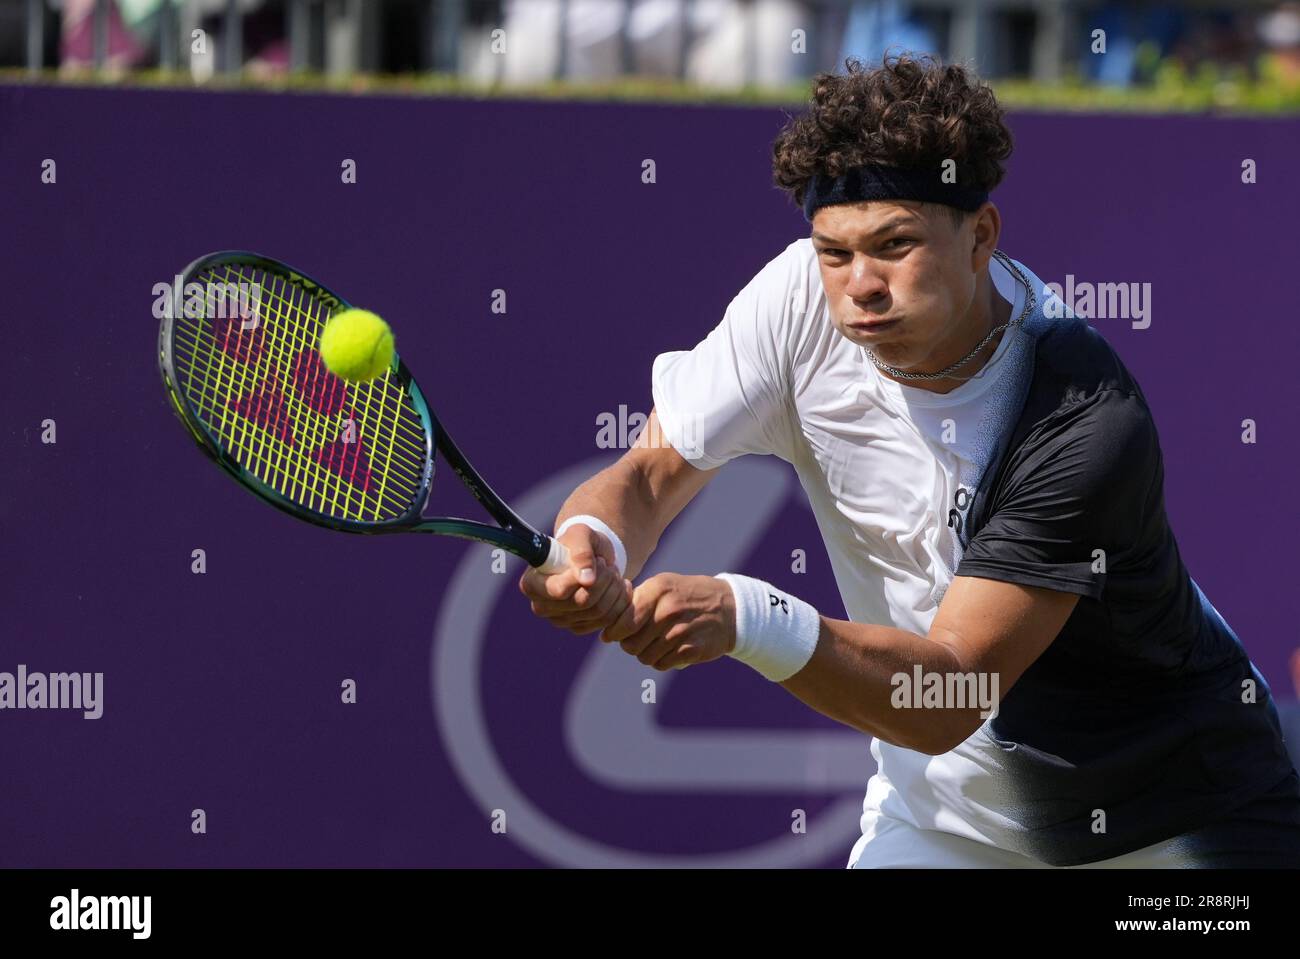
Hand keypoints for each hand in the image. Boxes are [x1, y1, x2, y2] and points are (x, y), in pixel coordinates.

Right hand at [518, 523, 632, 635]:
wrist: (593, 557)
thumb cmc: (581, 543)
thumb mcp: (581, 534)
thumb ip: (581, 552)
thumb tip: (587, 580)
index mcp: (532, 583)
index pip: (559, 590)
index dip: (582, 577)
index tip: (596, 560)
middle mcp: (541, 606)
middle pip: (582, 602)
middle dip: (604, 580)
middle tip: (608, 565)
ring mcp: (560, 620)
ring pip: (598, 612)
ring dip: (614, 589)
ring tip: (613, 572)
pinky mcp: (579, 627)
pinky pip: (607, 620)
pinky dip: (619, 601)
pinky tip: (618, 586)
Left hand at [600, 573, 735, 670]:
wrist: (729, 608)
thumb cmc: (686, 596)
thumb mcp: (663, 585)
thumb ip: (635, 600)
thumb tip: (606, 626)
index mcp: (658, 590)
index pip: (623, 621)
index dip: (614, 632)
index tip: (612, 635)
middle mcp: (669, 610)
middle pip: (631, 643)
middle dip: (630, 644)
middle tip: (639, 638)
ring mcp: (681, 631)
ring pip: (644, 657)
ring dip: (646, 654)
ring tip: (656, 643)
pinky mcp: (692, 650)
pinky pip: (662, 664)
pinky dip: (661, 661)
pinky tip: (670, 649)